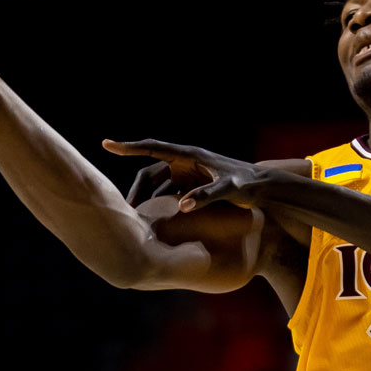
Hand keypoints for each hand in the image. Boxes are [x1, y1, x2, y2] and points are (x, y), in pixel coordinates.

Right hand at [102, 139, 267, 211]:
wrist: (263, 188)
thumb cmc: (247, 185)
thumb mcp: (228, 190)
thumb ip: (205, 196)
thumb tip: (181, 206)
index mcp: (189, 155)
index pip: (152, 148)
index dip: (128, 147)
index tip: (107, 145)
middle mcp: (184, 162)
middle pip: (150, 172)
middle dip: (136, 189)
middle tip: (127, 210)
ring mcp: (187, 174)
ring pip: (157, 186)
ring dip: (147, 201)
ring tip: (137, 222)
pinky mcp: (191, 186)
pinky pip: (167, 195)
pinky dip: (160, 207)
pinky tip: (155, 225)